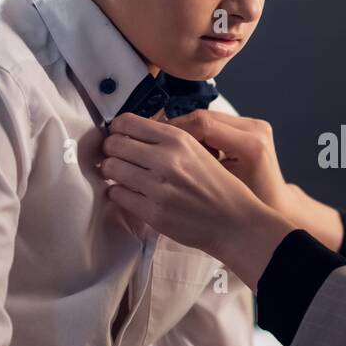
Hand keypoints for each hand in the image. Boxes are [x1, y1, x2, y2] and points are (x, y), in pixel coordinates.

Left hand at [100, 113, 293, 288]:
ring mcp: (158, 187)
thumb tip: (129, 134)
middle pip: (114, 144)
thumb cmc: (218, 187)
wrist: (235, 222)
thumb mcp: (198, 151)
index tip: (120, 137)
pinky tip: (130, 193)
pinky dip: (118, 192)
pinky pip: (117, 194)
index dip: (118, 129)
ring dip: (112, 172)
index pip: (127, 122)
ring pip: (111, 168)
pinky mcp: (153, 212)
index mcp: (178, 139)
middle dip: (110, 150)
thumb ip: (166, 140)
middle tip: (117, 158)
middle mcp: (167, 159)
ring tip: (124, 176)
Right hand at [162, 110, 290, 211]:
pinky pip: (215, 124)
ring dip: (186, 131)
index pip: (202, 124)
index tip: (152, 140)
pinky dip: (198, 134)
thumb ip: (193, 169)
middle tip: (153, 143)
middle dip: (175, 129)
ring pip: (207, 118)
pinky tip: (186, 149)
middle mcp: (254, 129)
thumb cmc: (246, 207)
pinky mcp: (250, 127)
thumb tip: (156, 154)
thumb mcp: (216, 191)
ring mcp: (254, 125)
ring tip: (168, 148)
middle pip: (203, 117)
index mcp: (250, 145)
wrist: (273, 208)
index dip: (173, 129)